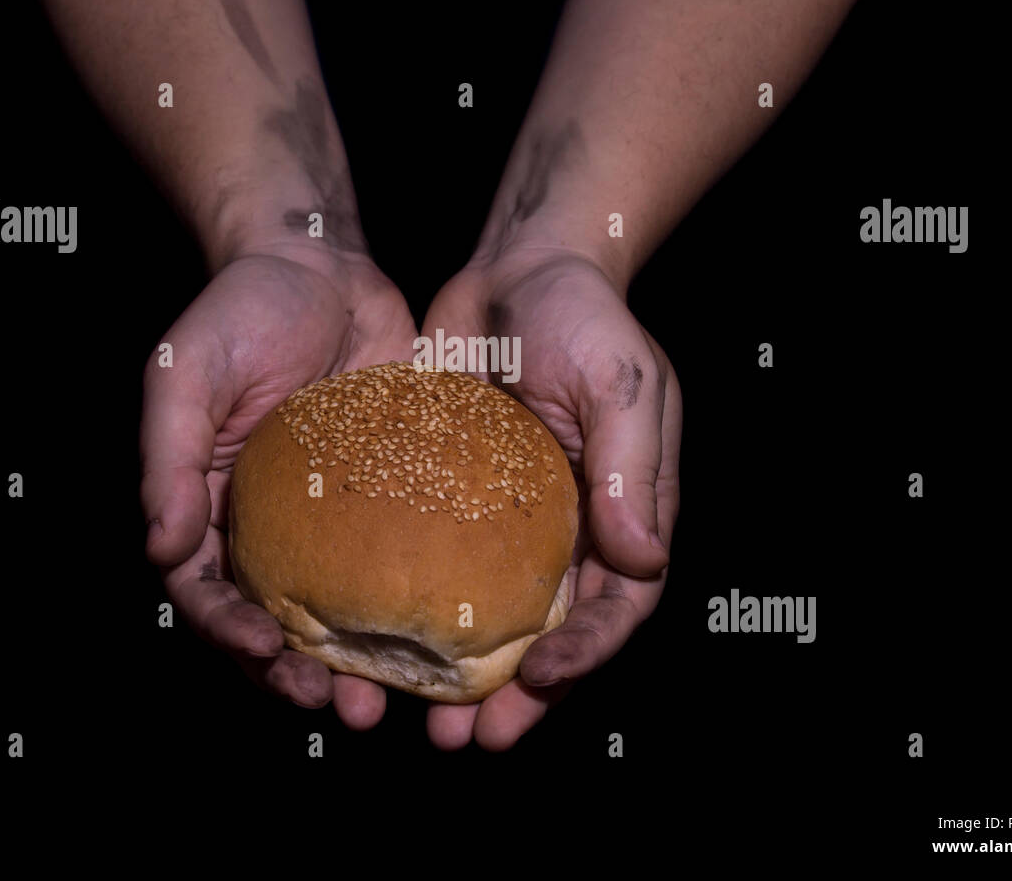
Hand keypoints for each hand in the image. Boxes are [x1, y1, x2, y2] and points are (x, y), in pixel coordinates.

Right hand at [141, 237, 415, 728]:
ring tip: (408, 698)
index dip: (234, 638)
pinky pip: (410, 558)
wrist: (321, 264)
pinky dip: (427, 600)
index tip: (271, 657)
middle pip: (284, 624)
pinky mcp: (398, 497)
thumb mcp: (184, 375)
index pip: (211, 596)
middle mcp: (276, 528)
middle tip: (352, 707)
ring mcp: (339, 519)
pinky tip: (461, 630)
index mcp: (214, 511)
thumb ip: (168, 460)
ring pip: (352, 610)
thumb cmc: (240, 312)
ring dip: (373, 662)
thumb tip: (161, 547)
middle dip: (309, 675)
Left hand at [420, 242, 680, 749]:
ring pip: (487, 620)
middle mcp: (568, 533)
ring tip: (419, 724)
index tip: (540, 681)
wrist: (516, 269)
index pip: (618, 607)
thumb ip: (633, 472)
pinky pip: (432, 571)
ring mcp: (507, 524)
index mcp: (623, 515)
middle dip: (517, 697)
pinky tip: (369, 647)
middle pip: (551, 635)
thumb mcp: (623, 383)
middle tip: (472, 741)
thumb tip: (642, 563)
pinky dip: (409, 615)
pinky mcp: (450, 505)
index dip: (586, 655)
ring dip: (459, 679)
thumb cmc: (585, 319)